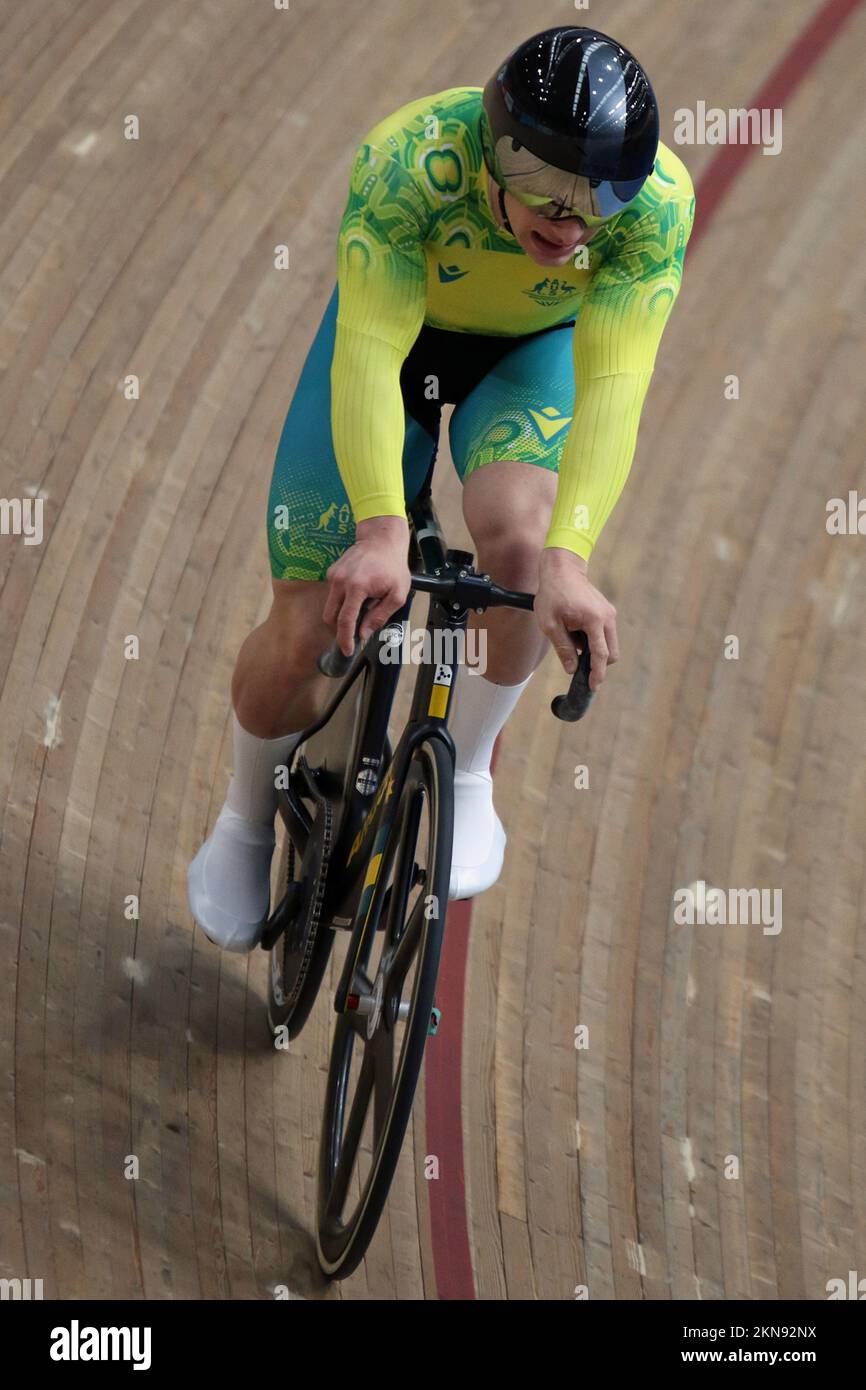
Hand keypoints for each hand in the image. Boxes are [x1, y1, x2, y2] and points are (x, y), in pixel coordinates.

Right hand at [324, 515, 410, 657]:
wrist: (381, 539)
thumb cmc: (393, 566)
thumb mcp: (397, 594)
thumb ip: (380, 616)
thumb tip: (363, 633)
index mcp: (357, 587)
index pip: (345, 620)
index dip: (344, 639)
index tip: (347, 651)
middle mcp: (340, 581)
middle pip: (330, 617)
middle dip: (339, 630)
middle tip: (353, 633)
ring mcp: (333, 576)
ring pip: (329, 607)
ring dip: (340, 615)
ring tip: (360, 610)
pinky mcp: (331, 572)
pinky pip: (332, 595)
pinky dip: (341, 602)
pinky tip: (356, 596)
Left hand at [535, 548, 618, 691]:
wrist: (562, 569)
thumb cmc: (553, 594)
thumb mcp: (550, 624)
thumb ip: (563, 648)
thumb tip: (572, 669)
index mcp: (594, 621)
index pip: (601, 655)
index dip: (597, 674)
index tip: (593, 686)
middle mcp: (607, 617)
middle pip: (611, 653)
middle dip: (598, 664)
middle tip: (580, 668)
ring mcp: (609, 613)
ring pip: (609, 644)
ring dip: (594, 651)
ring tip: (571, 639)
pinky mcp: (607, 611)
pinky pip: (605, 634)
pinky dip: (594, 640)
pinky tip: (575, 631)